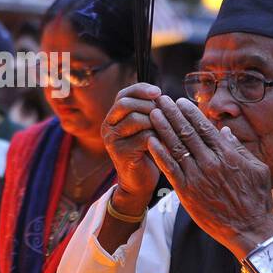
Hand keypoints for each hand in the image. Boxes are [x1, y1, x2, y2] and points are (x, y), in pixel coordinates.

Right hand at [101, 82, 164, 212]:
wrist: (139, 182)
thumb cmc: (147, 152)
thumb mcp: (146, 127)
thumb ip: (148, 111)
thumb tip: (161, 95)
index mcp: (113, 117)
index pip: (124, 94)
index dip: (141, 90)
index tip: (158, 92)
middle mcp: (108, 126)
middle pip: (126, 104)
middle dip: (149, 106)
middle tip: (165, 114)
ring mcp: (112, 140)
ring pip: (136, 119)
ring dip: (155, 122)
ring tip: (165, 131)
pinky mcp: (120, 153)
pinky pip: (143, 136)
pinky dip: (158, 137)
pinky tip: (164, 143)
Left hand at [146, 96, 272, 258]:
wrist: (249, 230)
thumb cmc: (256, 200)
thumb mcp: (257, 169)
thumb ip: (239, 148)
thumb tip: (224, 131)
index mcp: (227, 154)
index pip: (204, 127)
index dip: (189, 112)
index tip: (179, 102)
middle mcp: (210, 162)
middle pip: (186, 132)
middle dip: (172, 113)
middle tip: (160, 99)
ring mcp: (197, 177)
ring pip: (175, 147)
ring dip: (163, 128)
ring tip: (153, 114)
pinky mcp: (187, 192)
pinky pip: (169, 169)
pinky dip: (159, 153)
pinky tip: (151, 140)